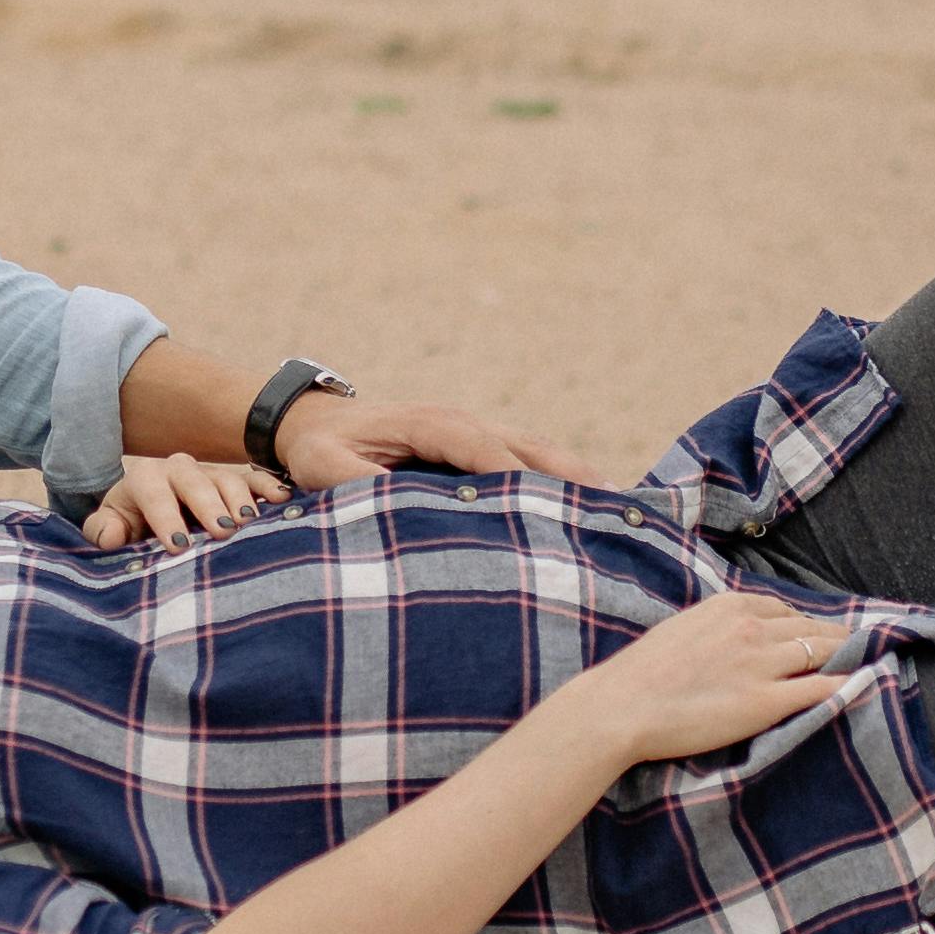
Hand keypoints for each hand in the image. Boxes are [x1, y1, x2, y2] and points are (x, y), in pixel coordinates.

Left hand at [82, 452, 281, 549]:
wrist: (151, 515)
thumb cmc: (133, 526)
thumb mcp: (113, 528)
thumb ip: (103, 531)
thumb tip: (111, 535)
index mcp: (145, 478)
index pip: (153, 492)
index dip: (165, 518)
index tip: (178, 546)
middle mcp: (179, 469)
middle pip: (195, 480)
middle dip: (208, 505)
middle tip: (222, 531)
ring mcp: (211, 474)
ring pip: (228, 479)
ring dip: (239, 501)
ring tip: (249, 523)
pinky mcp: (236, 482)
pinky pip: (255, 479)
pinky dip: (268, 487)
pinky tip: (281, 499)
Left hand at [270, 393, 614, 493]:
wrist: (314, 421)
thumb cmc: (319, 449)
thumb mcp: (325, 467)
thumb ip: (357, 486)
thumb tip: (394, 508)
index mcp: (432, 423)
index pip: (485, 450)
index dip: (518, 478)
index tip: (551, 511)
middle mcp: (463, 421)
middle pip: (529, 447)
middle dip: (571, 478)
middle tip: (615, 513)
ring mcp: (476, 431)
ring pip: (538, 451)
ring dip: (577, 478)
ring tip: (620, 513)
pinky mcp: (479, 446)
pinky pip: (529, 460)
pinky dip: (562, 481)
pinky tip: (590, 509)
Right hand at [565, 591, 848, 767]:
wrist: (623, 705)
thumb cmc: (641, 673)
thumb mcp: (682, 629)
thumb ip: (715, 628)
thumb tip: (731, 638)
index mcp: (729, 606)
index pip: (785, 610)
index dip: (806, 623)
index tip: (819, 632)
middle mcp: (752, 628)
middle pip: (810, 628)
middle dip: (837, 636)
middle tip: (858, 644)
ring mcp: (762, 664)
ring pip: (822, 652)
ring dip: (846, 656)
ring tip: (866, 660)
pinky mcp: (766, 701)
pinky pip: (820, 688)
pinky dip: (845, 684)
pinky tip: (861, 684)